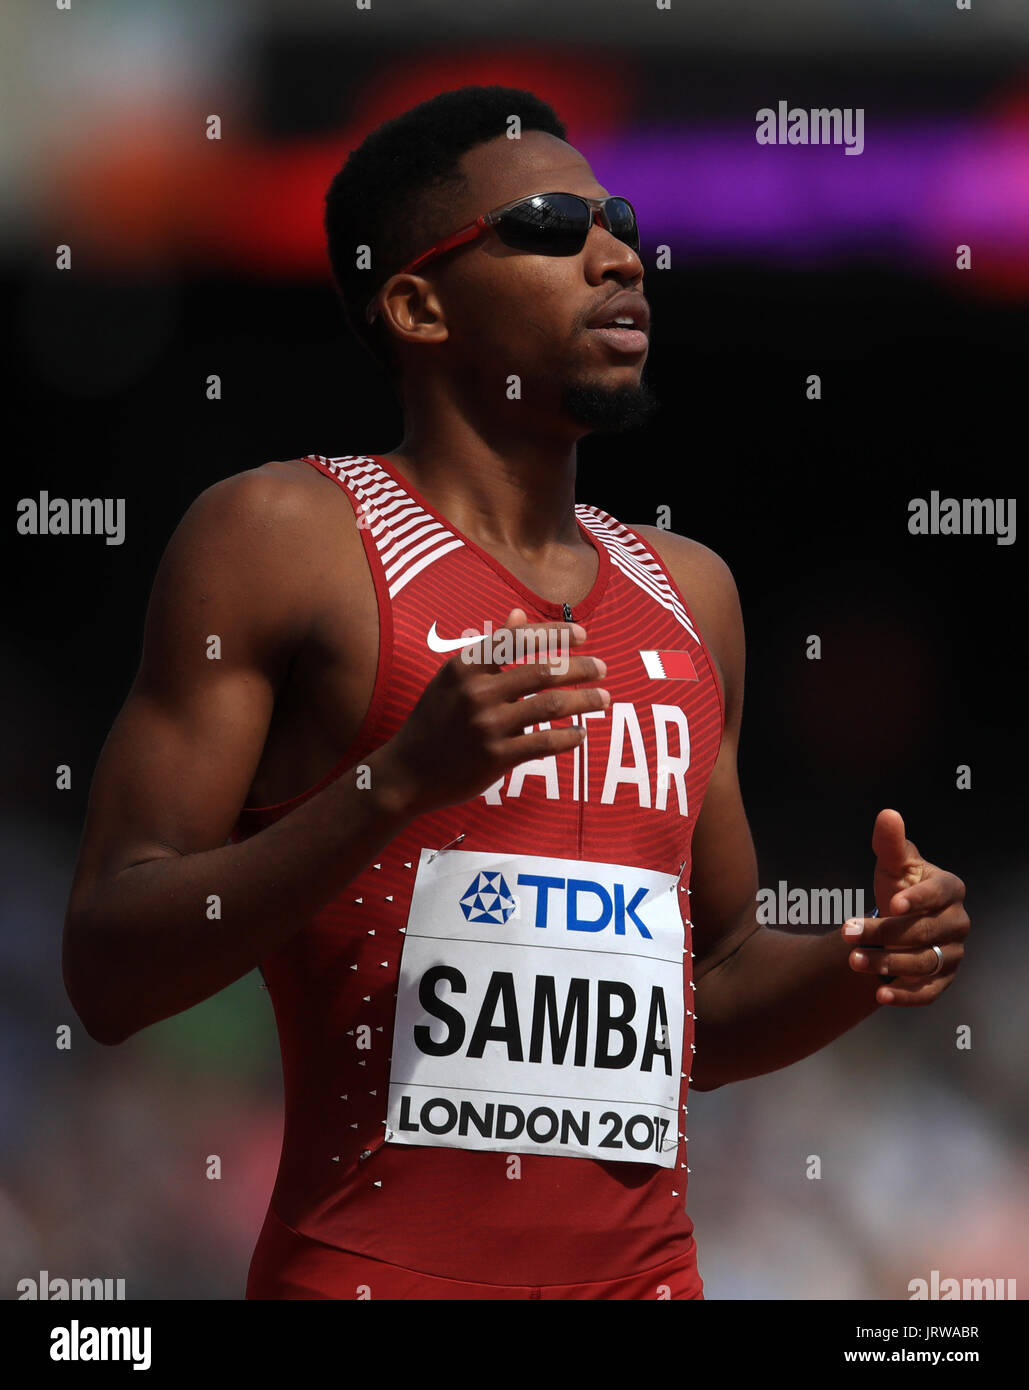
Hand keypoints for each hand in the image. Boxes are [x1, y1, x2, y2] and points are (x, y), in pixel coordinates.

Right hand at [377, 606, 608, 818]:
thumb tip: (519, 614)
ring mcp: (487, 725)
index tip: (583, 634)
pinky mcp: (496, 757)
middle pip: (543, 671)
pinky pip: (545, 742)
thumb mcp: (453, 678)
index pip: (519, 639)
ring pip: (550, 705)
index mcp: (465, 666)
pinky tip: (581, 733)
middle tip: (602, 669)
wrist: (407, 773)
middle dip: (580, 668)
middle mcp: (476, 692)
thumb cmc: (434, 720)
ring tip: (604, 699)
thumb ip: (489, 647)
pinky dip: (569, 736)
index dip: (555, 633)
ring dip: (584, 700)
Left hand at [841, 808, 968, 1005]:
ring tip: (853, 961)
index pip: (938, 894)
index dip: (917, 899)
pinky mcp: (942, 980)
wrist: (900, 922)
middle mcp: (957, 923)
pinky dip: (905, 996)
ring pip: (923, 963)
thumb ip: (890, 842)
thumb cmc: (898, 886)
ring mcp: (953, 953)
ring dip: (888, 964)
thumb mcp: (893, 864)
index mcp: (950, 890)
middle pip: (924, 931)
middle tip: (848, 932)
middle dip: (885, 933)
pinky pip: (928, 993)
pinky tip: (879, 994)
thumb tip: (888, 815)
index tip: (892, 903)